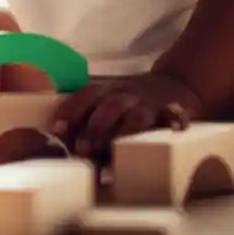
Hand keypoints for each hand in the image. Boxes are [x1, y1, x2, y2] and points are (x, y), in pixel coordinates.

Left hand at [51, 73, 202, 161]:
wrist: (175, 84)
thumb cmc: (129, 103)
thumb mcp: (106, 103)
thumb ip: (86, 120)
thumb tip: (59, 143)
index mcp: (106, 91)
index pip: (85, 96)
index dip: (71, 110)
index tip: (57, 128)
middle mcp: (126, 95)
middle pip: (109, 106)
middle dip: (95, 127)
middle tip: (83, 150)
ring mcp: (150, 104)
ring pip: (137, 114)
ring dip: (125, 131)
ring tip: (114, 151)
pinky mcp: (174, 111)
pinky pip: (175, 114)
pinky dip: (175, 119)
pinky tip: (175, 126)